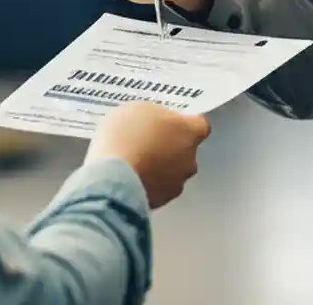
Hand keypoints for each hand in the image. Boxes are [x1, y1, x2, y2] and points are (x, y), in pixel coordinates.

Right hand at [86, 102, 211, 208]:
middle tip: (147, 140)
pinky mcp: (161, 202)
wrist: (113, 178)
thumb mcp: (137, 110)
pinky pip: (157, 189)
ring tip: (134, 160)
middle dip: (170, 146)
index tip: (172, 121)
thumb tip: (156, 120)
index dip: (184, 123)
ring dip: (159, 167)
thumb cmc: (127, 138)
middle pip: (186, 151)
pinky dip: (148, 183)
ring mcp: (176, 184)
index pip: (200, 125)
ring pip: (172, 172)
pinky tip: (129, 177)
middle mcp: (189, 160)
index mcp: (189, 132)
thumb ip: (155, 114)